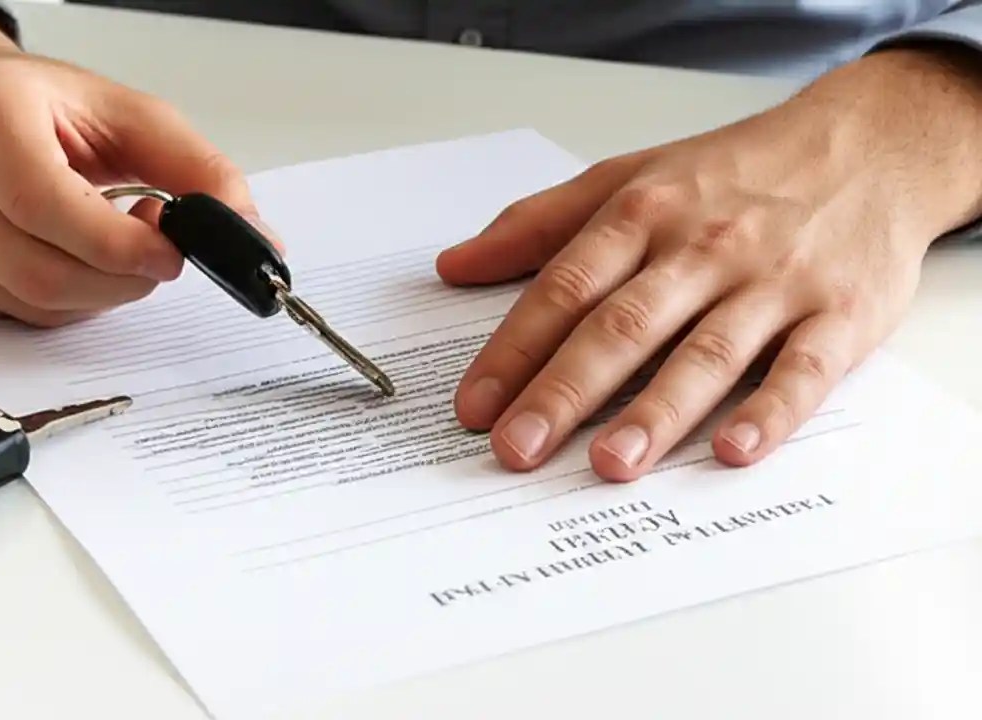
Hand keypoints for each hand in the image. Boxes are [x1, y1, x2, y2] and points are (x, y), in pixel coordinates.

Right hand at [0, 0, 266, 325]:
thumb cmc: (40, 110)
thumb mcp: (126, 116)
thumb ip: (199, 171)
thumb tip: (255, 238)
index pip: (43, 204)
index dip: (117, 245)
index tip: (170, 253)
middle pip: (39, 272)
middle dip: (120, 281)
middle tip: (154, 254)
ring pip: (31, 307)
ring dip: (96, 294)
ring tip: (104, 241)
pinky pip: (10, 319)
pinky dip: (59, 303)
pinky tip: (60, 255)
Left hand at [437, 47, 981, 480]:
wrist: (868, 148)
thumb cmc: (732, 174)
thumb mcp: (628, 176)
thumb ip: (538, 224)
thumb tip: (454, 265)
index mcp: (642, 215)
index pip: (565, 288)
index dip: (514, 349)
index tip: (474, 406)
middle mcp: (701, 250)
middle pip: (622, 326)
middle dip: (564, 391)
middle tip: (517, 449)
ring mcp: (772, 283)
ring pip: (706, 352)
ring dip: (656, 411)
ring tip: (610, 464)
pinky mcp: (839, 313)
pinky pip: (804, 367)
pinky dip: (772, 410)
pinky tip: (736, 450)